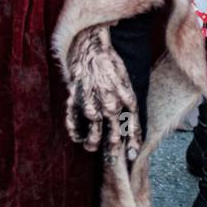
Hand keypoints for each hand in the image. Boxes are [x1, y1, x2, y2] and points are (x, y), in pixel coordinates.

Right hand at [65, 24, 142, 163]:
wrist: (91, 46)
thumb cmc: (111, 63)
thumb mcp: (126, 83)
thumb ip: (128, 104)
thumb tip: (129, 123)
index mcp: (126, 101)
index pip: (132, 130)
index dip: (132, 144)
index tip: (132, 155)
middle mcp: (110, 106)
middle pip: (113, 139)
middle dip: (112, 153)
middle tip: (110, 161)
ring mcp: (92, 105)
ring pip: (93, 136)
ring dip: (92, 145)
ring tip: (91, 147)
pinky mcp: (75, 100)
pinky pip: (74, 124)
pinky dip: (75, 132)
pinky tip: (77, 135)